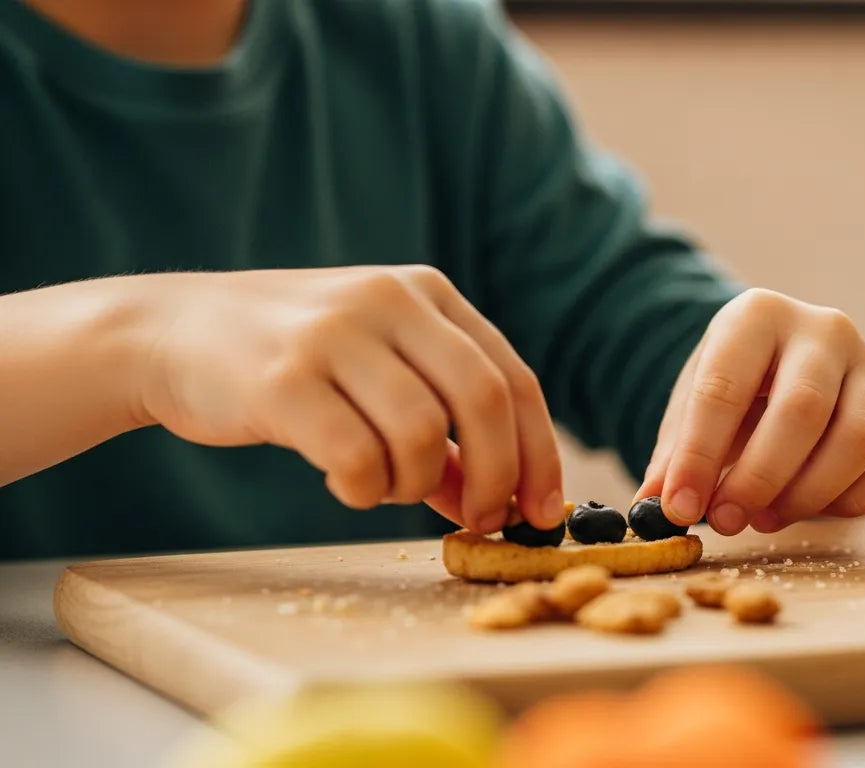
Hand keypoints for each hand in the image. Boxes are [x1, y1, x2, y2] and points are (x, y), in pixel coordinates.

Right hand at [135, 266, 562, 532]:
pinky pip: (355, 458)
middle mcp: (388, 301)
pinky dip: (362, 490)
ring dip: (414, 486)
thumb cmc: (293, 362)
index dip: (539, 453)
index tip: (543, 511)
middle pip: (483, 401)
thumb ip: (440, 427)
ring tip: (381, 485)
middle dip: (496, 478)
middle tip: (479, 520)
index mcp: (427, 292)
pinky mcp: (282, 378)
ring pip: (421, 434)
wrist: (171, 331)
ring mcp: (334, 334)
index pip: (513, 378)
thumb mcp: (378, 372)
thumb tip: (496, 500)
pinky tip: (343, 483)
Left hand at [637, 289, 864, 534]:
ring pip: (856, 439)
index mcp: (757, 316)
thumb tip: (653, 509)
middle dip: (760, 478)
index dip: (699, 455)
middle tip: (727, 521)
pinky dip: (854, 502)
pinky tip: (815, 510)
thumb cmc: (735, 389)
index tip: (679, 507)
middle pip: (801, 410)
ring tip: (766, 518)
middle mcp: (824, 329)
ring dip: (808, 495)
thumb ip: (674, 457)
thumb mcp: (694, 409)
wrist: (788, 364)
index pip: (725, 387)